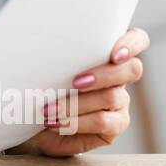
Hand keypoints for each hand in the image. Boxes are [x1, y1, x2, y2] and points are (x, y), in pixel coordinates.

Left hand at [9, 27, 148, 156]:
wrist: (28, 119)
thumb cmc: (38, 83)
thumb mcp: (46, 63)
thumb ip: (58, 50)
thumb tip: (44, 39)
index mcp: (107, 53)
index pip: (137, 39)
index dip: (132, 43)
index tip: (114, 54)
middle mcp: (119, 76)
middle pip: (132, 69)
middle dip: (103, 75)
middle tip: (75, 81)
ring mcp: (120, 102)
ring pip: (112, 97)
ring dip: (77, 103)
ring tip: (48, 109)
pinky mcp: (114, 126)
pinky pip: (103, 122)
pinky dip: (76, 122)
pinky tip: (55, 122)